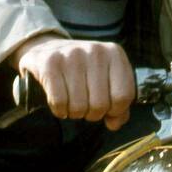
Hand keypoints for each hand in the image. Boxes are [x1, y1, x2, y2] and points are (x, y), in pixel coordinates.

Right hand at [10, 35, 134, 128]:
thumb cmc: (82, 69)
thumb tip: (115, 123)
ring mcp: (72, 56)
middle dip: (93, 114)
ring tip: (72, 102)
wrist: (47, 49)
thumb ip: (118, 102)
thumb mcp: (105, 78)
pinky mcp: (50, 64)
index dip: (115, 110)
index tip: (107, 109)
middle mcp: (95, 51)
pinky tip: (60, 103)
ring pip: (79, 106)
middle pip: (100, 104)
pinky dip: (59, 110)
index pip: (124, 95)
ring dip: (75, 113)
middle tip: (86, 106)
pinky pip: (59, 102)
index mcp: (114, 54)